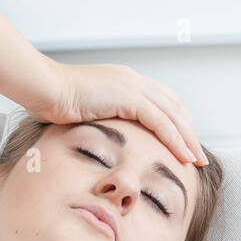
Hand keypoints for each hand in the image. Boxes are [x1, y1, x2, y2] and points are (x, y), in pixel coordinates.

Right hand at [31, 60, 206, 166]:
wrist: (42, 89)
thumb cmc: (51, 103)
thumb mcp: (82, 113)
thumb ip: (97, 121)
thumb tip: (98, 141)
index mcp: (123, 82)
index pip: (161, 102)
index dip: (176, 124)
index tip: (183, 145)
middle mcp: (132, 80)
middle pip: (174, 106)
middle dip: (188, 131)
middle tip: (198, 155)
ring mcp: (131, 86)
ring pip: (173, 114)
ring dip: (188, 138)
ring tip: (197, 160)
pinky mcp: (128, 96)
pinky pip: (160, 121)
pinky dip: (175, 139)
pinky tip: (183, 155)